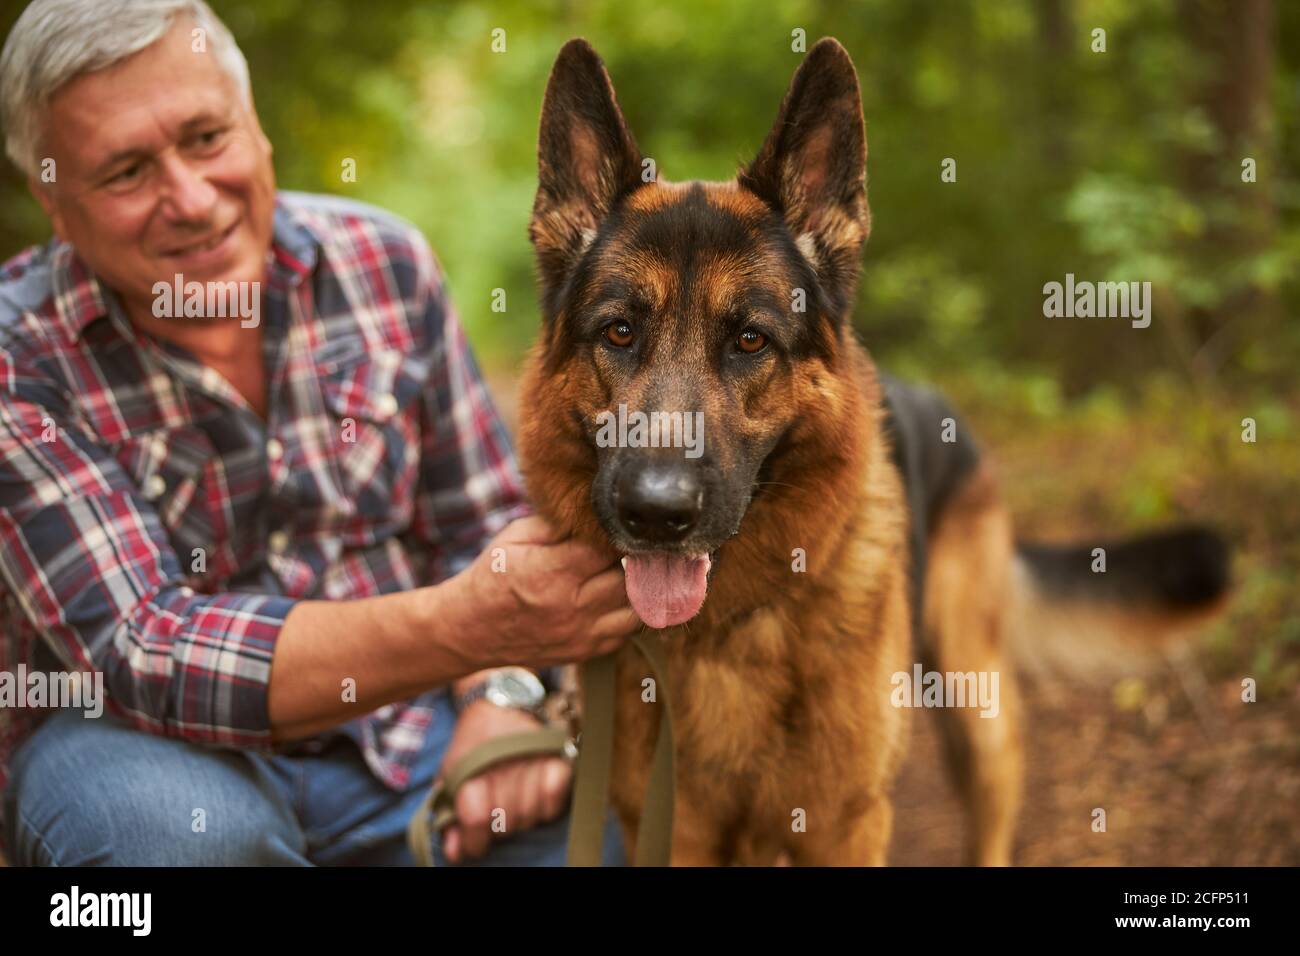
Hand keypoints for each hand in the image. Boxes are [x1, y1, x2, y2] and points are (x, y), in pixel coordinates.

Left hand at [440, 699, 572, 862]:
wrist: (499, 707)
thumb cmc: (472, 748)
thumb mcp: (451, 777)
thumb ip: (449, 817)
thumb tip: (455, 854)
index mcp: (473, 771)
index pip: (478, 820)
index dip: (475, 841)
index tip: (475, 841)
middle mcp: (504, 767)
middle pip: (506, 825)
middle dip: (497, 829)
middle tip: (494, 812)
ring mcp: (534, 763)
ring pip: (530, 819)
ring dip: (521, 819)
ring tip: (513, 801)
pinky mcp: (558, 760)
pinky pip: (554, 805)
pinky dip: (545, 808)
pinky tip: (534, 796)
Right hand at [446, 516, 639, 669]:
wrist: (470, 630)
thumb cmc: (493, 575)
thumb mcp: (516, 536)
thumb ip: (558, 523)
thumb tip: (597, 510)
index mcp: (549, 573)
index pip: (606, 547)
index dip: (617, 532)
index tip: (619, 524)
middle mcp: (569, 608)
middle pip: (628, 578)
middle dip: (631, 558)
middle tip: (627, 546)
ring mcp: (580, 635)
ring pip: (636, 608)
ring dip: (637, 587)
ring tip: (627, 571)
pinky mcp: (586, 652)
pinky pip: (627, 630)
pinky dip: (628, 611)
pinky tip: (616, 596)